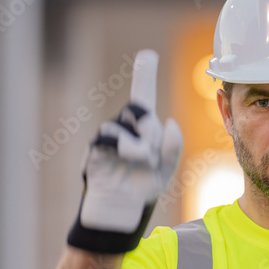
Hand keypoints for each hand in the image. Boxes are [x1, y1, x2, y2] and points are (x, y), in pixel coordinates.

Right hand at [67, 50, 182, 253]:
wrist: (120, 214)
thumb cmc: (141, 190)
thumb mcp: (165, 170)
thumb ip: (172, 146)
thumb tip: (170, 121)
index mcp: (144, 131)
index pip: (144, 97)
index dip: (144, 74)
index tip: (147, 54)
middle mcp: (125, 130)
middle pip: (139, 108)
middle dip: (150, 128)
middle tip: (153, 153)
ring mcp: (109, 139)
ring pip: (125, 122)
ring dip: (140, 143)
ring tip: (142, 162)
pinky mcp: (95, 151)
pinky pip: (108, 137)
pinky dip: (124, 146)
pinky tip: (130, 159)